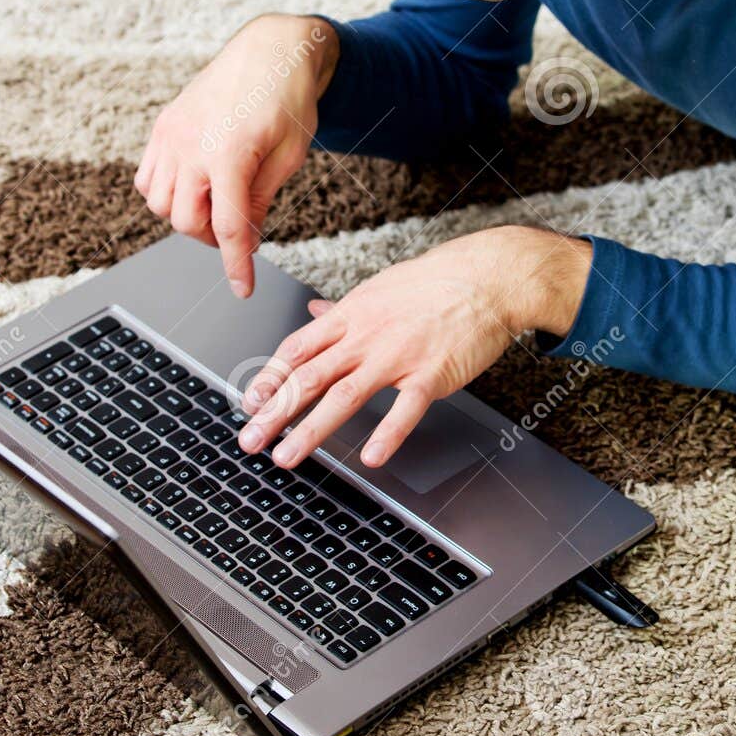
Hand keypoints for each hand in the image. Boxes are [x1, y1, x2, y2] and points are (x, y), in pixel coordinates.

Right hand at [134, 13, 338, 296]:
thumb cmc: (288, 99)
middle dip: (212, 237)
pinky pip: (147, 178)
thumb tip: (244, 238)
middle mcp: (191, 144)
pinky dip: (165, 194)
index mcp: (230, 154)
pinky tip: (194, 187)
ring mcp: (171, 134)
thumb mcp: (289, 156)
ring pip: (160, 204)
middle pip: (186, 221)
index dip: (236, 264)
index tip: (242, 288)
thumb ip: (261, 199)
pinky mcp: (163, 126)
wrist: (269, 50)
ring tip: (217, 204)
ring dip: (187, 216)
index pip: (229, 227)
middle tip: (238, 229)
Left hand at [237, 226, 592, 468]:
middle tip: (249, 440)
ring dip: (309, 430)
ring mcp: (397, 355)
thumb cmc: (435, 284)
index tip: (248, 403)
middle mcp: (366, 335)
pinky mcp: (431, 373)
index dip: (270, 378)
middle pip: (309, 377)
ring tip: (286, 456)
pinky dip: (387, 434)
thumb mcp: (378, 288)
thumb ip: (343, 309)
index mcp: (351, 315)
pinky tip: (370, 458)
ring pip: (343, 396)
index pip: (297, 349)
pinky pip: (405, 409)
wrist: (487, 278)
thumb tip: (314, 312)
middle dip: (274, 412)